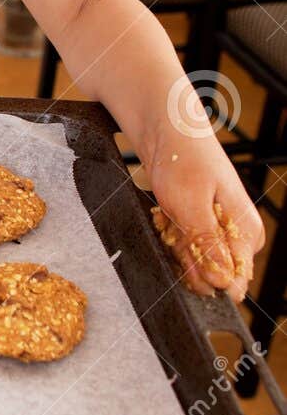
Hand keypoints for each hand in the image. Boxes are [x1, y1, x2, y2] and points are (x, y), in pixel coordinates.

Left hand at [146, 129, 262, 303]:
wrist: (167, 131)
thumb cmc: (182, 160)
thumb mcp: (191, 207)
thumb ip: (208, 247)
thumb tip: (224, 283)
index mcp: (247, 231)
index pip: (236, 281)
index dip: (208, 279)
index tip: (188, 257)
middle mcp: (238, 234)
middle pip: (212, 273)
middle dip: (187, 257)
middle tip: (176, 224)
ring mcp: (219, 230)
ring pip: (194, 260)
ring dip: (176, 242)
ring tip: (173, 211)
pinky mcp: (201, 226)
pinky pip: (182, 246)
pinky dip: (169, 233)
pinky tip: (168, 212)